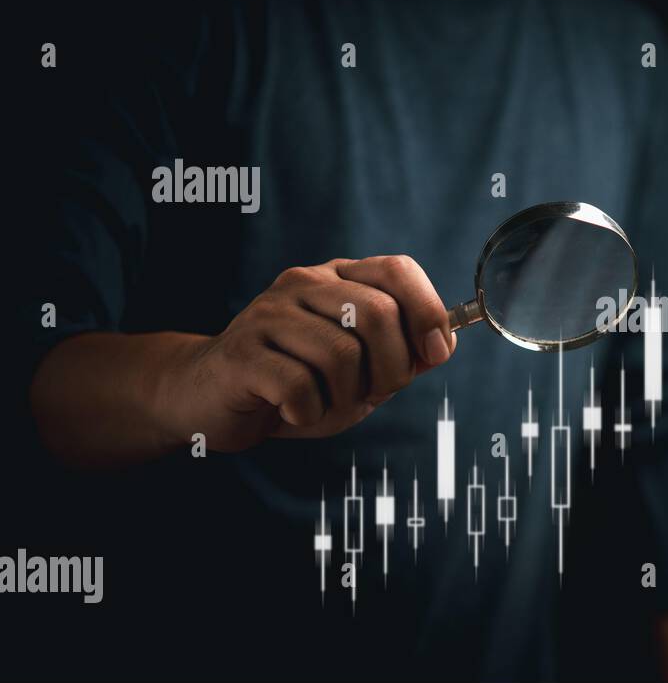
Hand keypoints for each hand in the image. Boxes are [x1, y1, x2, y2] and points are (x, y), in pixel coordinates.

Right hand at [165, 255, 455, 450]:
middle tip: (373, 393)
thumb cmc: (296, 384)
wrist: (210, 398)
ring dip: (347, 398)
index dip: (428, 311)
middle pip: (377, 314)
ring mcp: (269, 314)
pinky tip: (293, 411)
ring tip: (326, 404)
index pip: (397, 270)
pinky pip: (300, 387)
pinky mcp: (242, 352)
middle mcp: (304, 284)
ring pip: (342, 355)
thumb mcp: (360, 370)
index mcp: (337, 278)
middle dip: (392, 369)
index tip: (434, 354)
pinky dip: (309, 413)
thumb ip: (402, 355)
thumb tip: (442, 344)